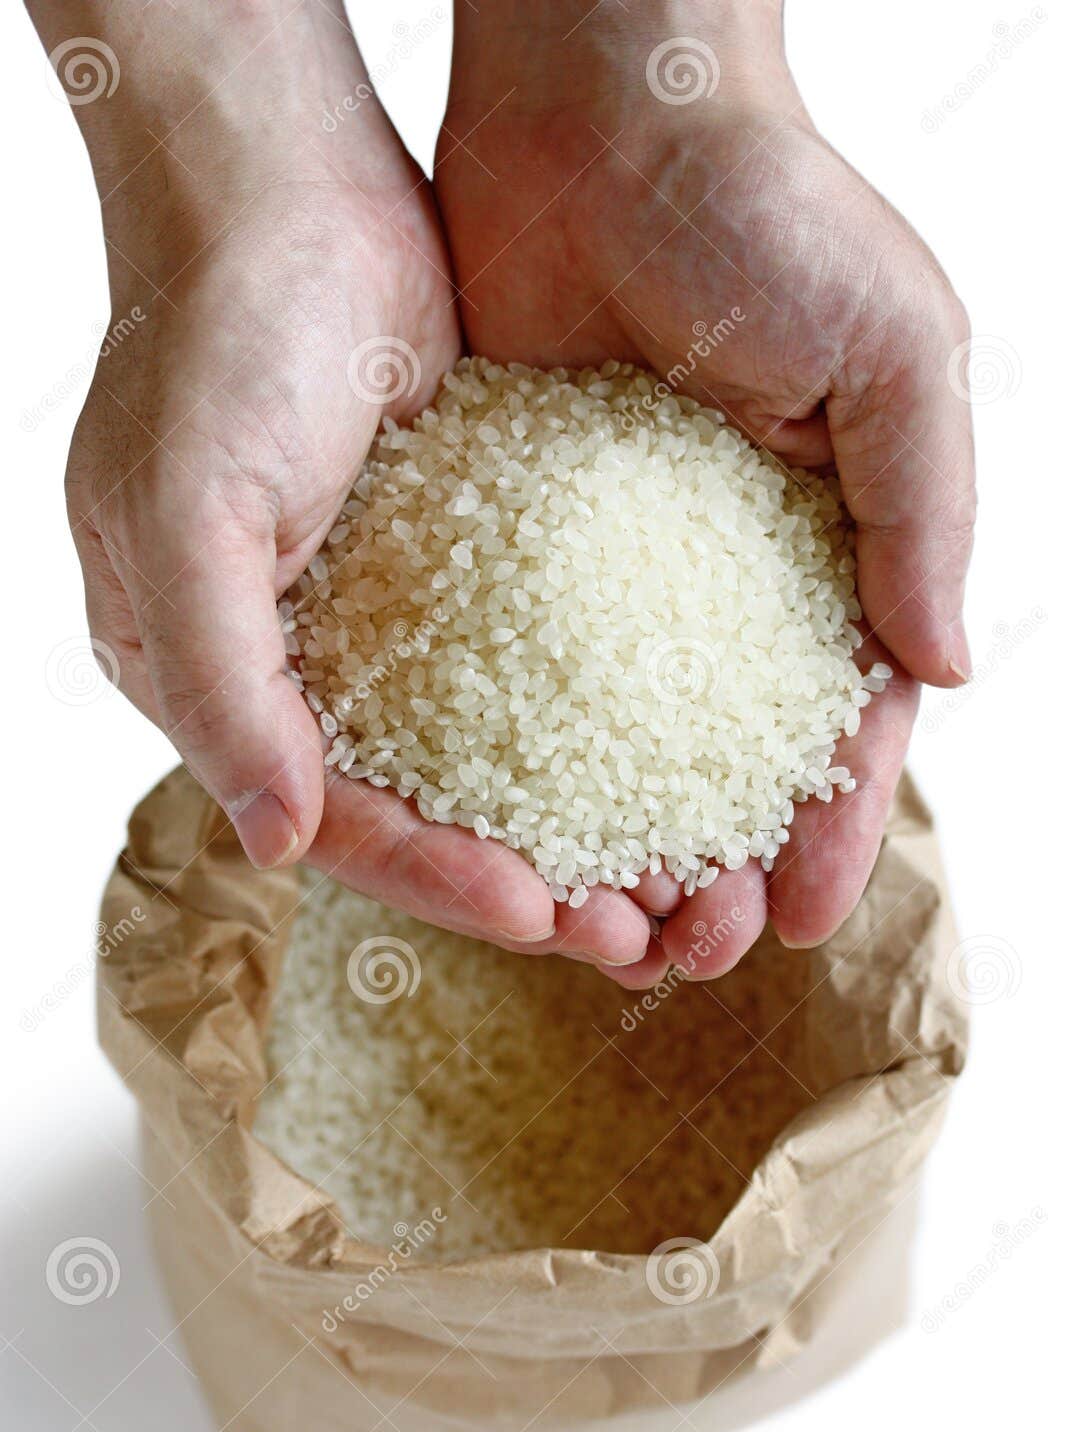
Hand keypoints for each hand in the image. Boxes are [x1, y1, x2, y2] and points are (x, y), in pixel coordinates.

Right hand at [47, 0, 652, 966]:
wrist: (289, 189)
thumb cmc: (217, 336)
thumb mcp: (187, 507)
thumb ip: (218, 680)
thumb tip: (272, 843)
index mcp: (214, 684)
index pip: (331, 821)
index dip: (433, 880)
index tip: (541, 914)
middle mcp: (296, 676)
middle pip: (417, 819)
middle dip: (522, 886)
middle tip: (634, 934)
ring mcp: (380, 628)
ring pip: (481, 768)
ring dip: (571, 830)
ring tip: (671, 883)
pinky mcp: (456, 576)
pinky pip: (526, 679)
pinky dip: (589, 731)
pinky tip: (667, 765)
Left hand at [436, 0, 975, 979]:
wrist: (602, 107)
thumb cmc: (774, 213)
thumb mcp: (897, 356)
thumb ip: (924, 514)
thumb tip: (946, 677)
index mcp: (827, 552)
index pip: (837, 727)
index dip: (829, 831)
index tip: (805, 923)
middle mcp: (715, 583)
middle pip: (717, 764)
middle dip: (714, 868)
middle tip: (688, 956)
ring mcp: (606, 573)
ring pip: (609, 746)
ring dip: (609, 845)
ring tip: (595, 933)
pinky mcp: (507, 542)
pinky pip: (505, 671)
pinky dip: (506, 759)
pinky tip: (495, 834)